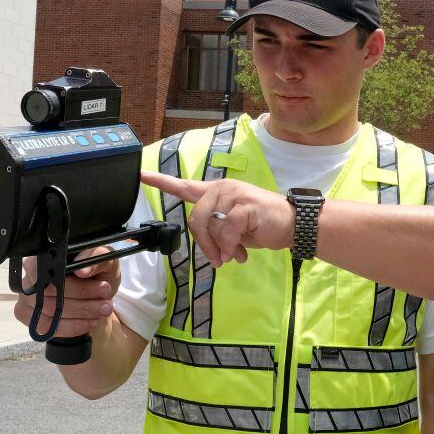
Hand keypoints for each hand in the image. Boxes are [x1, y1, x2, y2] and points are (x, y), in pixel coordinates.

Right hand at [12, 246, 119, 337]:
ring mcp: (25, 296)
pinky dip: (72, 327)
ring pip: (50, 312)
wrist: (96, 295)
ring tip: (103, 311)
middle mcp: (29, 274)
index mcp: (45, 255)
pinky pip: (46, 327)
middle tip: (107, 303)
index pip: (51, 272)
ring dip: (81, 314)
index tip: (104, 288)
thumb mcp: (105, 260)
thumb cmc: (97, 272)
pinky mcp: (27, 316)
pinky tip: (90, 322)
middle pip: (51, 294)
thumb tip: (82, 270)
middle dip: (84, 301)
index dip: (77, 285)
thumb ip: (96, 258)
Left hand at [139, 172, 293, 266]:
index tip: (140, 175)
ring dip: (220, 247)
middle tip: (217, 259)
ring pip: (211, 226)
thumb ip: (217, 232)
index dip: (160, 181)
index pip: (184, 185)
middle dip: (204, 244)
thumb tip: (213, 251)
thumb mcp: (234, 229)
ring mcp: (234, 194)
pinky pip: (227, 230)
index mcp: (216, 193)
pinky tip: (238, 253)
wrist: (293, 225)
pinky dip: (230, 246)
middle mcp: (222, 189)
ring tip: (233, 255)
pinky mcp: (245, 205)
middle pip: (195, 218)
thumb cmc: (263, 226)